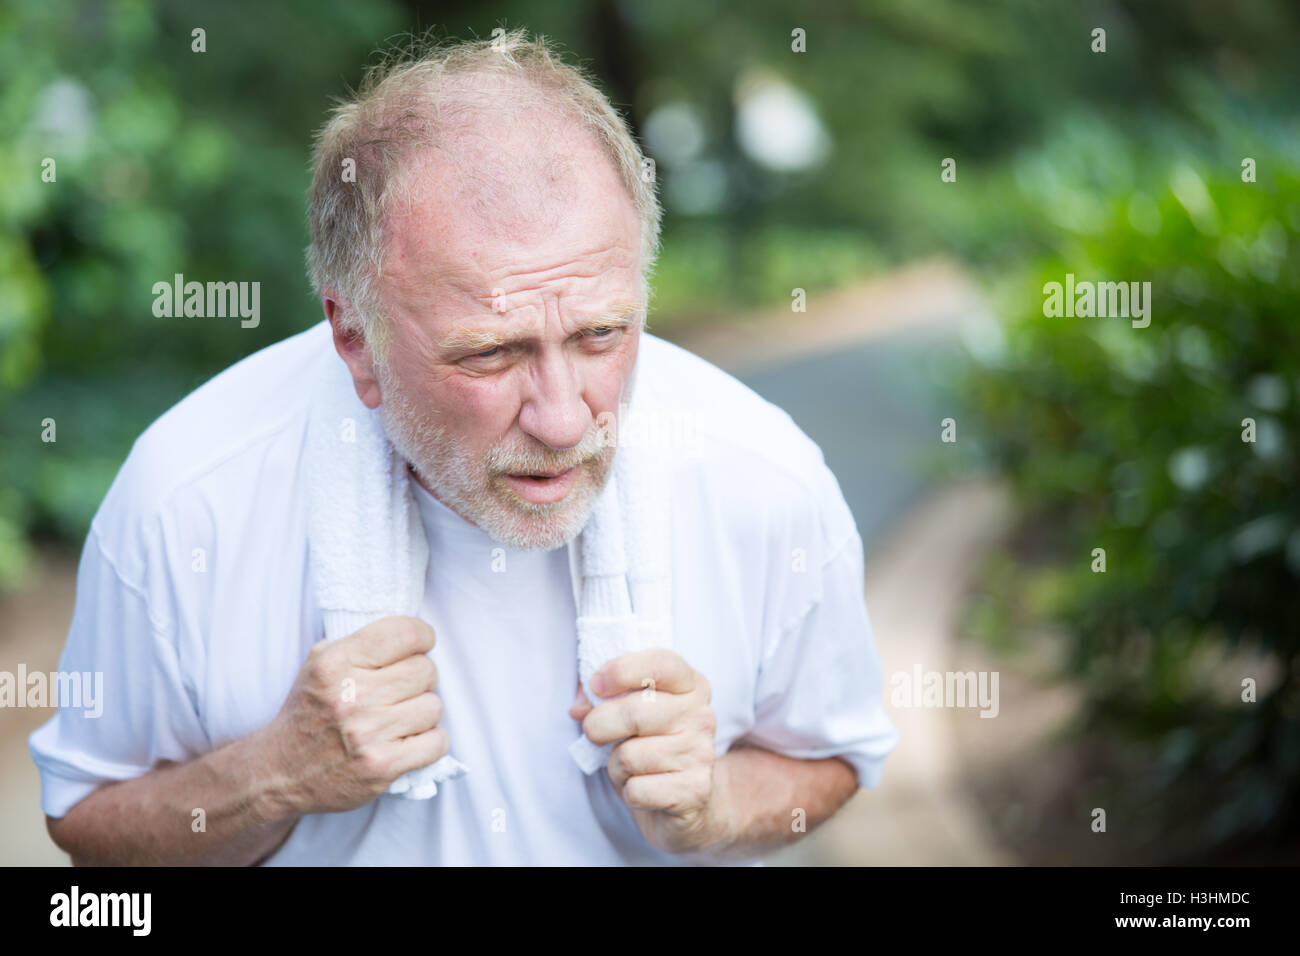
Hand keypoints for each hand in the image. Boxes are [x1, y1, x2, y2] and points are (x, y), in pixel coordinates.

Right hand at [260, 616, 448, 815]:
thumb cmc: (309, 713)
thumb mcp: (317, 664)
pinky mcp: (382, 766)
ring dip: (423, 712)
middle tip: (402, 690)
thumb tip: (409, 633)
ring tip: (401, 718)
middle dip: (421, 678)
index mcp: (336, 663)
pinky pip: (437, 743)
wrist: (280, 772)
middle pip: (426, 670)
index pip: (405, 633)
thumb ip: (358, 642)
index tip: (420, 645)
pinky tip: (410, 741)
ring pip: (434, 706)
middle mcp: (351, 696)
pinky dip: (431, 743)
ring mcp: (367, 733)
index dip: (422, 636)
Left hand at [569, 649, 732, 854]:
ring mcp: (701, 752)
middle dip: (598, 725)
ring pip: (629, 755)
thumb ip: (602, 698)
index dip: (621, 671)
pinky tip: (645, 788)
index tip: (596, 685)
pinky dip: (629, 793)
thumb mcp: (631, 712)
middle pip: (634, 712)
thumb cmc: (652, 746)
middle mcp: (701, 715)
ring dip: (616, 766)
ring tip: (631, 767)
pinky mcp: (694, 789)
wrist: (690, 799)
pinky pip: (637, 790)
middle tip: (595, 733)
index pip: (660, 664)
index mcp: (690, 685)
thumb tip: (579, 708)